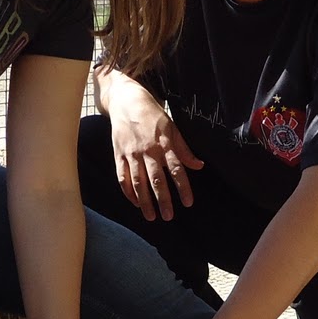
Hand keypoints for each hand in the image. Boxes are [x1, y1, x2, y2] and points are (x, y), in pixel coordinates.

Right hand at [109, 85, 202, 221]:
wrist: (126, 102)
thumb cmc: (153, 116)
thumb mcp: (172, 128)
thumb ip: (184, 149)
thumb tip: (198, 165)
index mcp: (164, 144)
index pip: (176, 169)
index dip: (183, 187)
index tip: (188, 202)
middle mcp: (147, 150)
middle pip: (156, 179)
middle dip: (162, 199)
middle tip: (168, 216)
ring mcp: (131, 154)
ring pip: (138, 182)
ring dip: (145, 201)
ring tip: (151, 216)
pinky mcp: (118, 155)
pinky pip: (122, 177)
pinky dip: (128, 192)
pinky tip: (136, 203)